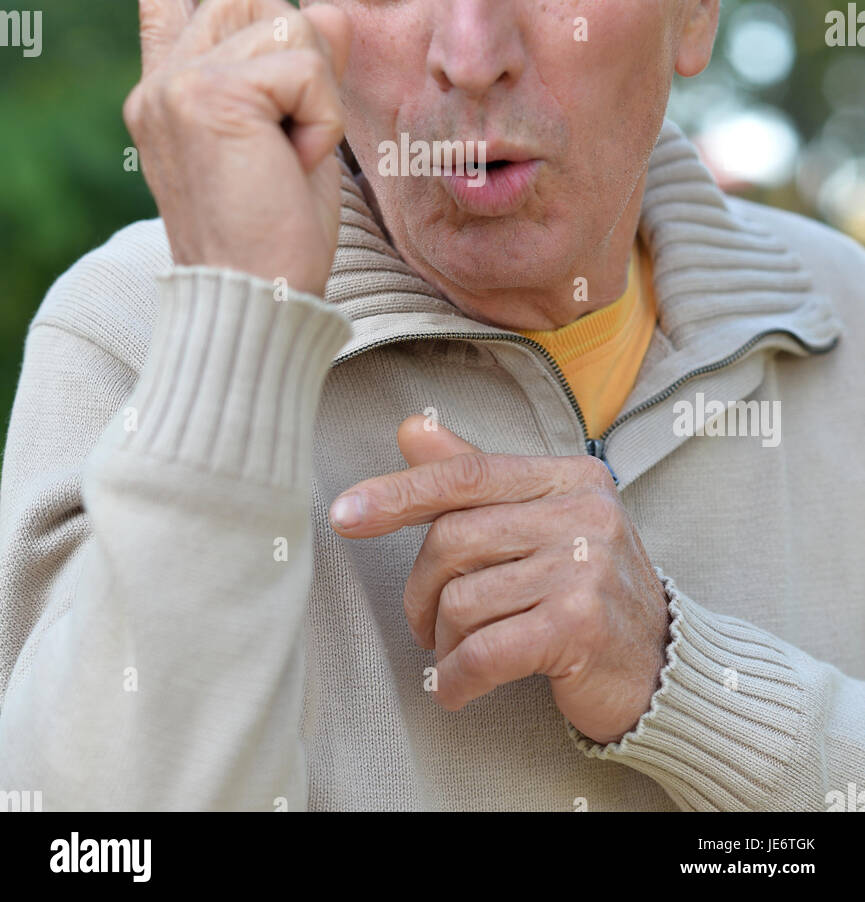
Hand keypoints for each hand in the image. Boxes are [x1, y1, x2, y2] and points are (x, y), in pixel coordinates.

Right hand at [123, 0, 351, 296]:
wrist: (257, 300)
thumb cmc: (277, 237)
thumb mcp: (298, 140)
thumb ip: (303, 72)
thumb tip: (333, 13)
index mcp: (174, 90)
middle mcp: (163, 80)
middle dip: (297, 56)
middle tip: (290, 141)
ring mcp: (177, 82)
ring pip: (284, 22)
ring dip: (312, 88)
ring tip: (289, 154)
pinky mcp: (207, 92)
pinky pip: (304, 61)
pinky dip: (319, 113)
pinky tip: (293, 161)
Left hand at [329, 415, 670, 743]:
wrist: (663, 666)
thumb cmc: (587, 588)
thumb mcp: (542, 520)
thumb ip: (476, 477)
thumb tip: (409, 427)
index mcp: (570, 476)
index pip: (467, 474)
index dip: (398, 492)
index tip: (344, 514)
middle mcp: (583, 512)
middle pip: (453, 539)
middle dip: (421, 591)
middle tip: (425, 623)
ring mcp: (585, 568)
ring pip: (462, 600)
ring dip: (443, 643)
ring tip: (456, 657)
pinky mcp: (580, 627)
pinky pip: (484, 651)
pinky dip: (457, 678)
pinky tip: (455, 690)